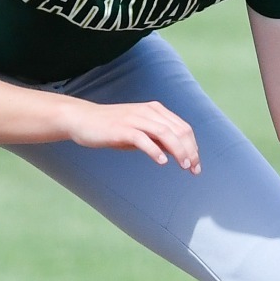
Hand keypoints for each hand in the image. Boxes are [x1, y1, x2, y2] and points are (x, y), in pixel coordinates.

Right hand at [67, 100, 201, 172]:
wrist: (83, 120)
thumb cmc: (112, 128)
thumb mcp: (139, 131)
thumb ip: (158, 138)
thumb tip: (178, 152)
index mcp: (155, 110)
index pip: (183, 128)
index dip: (193, 146)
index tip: (196, 164)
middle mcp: (148, 112)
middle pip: (179, 131)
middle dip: (190, 151)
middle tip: (194, 170)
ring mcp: (135, 119)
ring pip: (166, 134)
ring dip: (179, 151)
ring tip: (184, 166)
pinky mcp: (123, 129)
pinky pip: (144, 139)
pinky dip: (155, 151)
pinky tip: (162, 162)